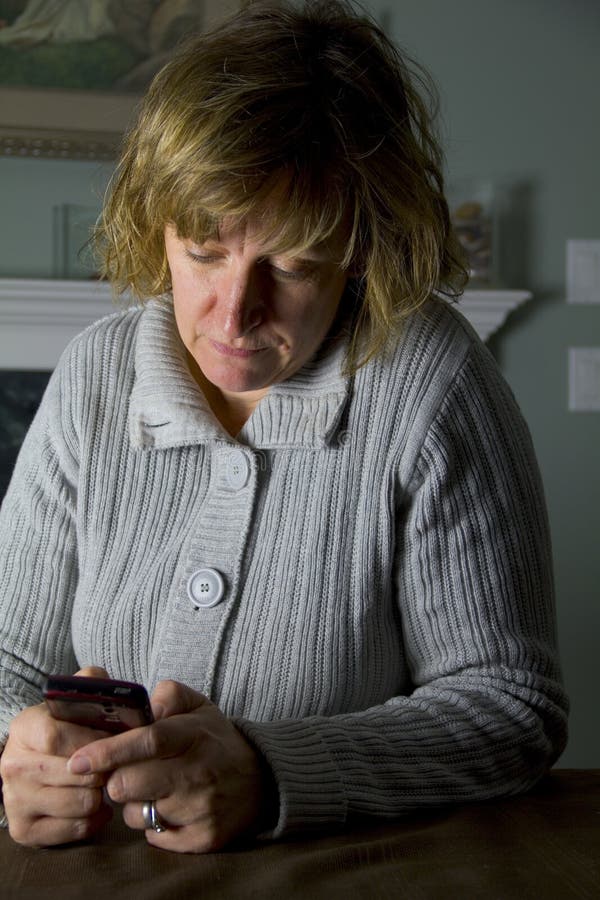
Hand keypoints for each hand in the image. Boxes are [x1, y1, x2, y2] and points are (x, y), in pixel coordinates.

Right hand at [0, 667, 112, 846]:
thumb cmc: (66, 727)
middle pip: (75, 775)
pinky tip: (97, 805)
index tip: (114, 741)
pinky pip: (75, 830)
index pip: (57, 737)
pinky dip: (94, 820)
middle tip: (115, 765)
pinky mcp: (24, 829)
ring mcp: (15, 800)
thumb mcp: (74, 699)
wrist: (36, 761)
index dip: (94, 741)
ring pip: (81, 804)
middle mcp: (13, 765)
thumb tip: (104, 682)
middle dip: (104, 769)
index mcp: (25, 728)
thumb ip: (91, 682)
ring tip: (104, 783)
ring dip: (102, 795)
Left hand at [68, 680, 273, 852]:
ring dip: (136, 803)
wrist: (260, 781)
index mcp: (193, 735)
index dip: (109, 751)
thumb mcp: (199, 706)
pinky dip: (154, 824)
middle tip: (127, 771)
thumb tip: (144, 707)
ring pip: (136, 814)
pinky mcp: (202, 838)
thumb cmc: (215, 740)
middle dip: (116, 779)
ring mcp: (200, 809)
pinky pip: (154, 837)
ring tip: (157, 789)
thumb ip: (168, 694)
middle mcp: (198, 773)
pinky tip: (171, 808)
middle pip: (130, 784)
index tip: (79, 760)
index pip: (148, 740)